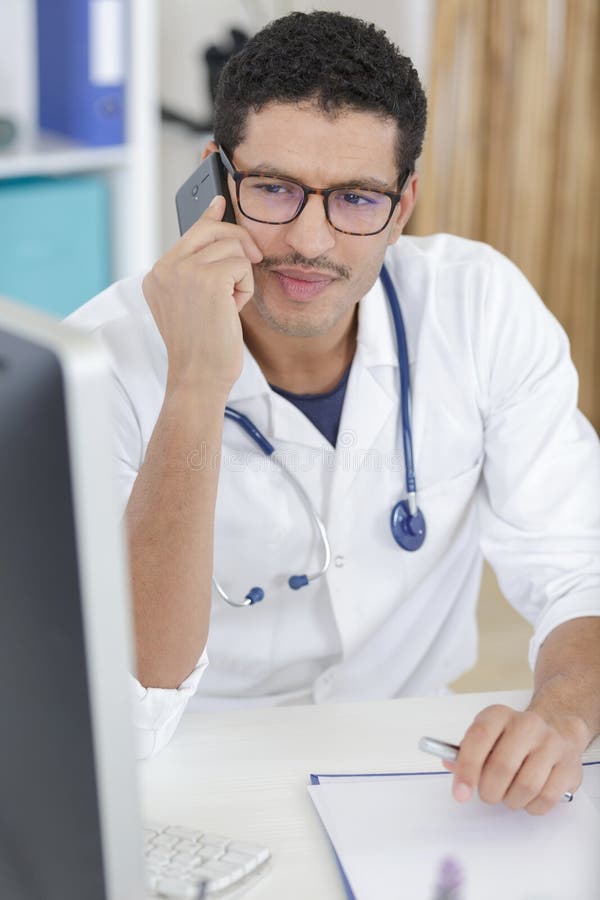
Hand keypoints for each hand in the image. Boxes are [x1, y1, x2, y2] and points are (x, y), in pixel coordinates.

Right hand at [142, 195, 262, 393]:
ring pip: (231, 248)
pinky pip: (242, 266)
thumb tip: (218, 235)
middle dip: (239, 241)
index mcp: (157, 275)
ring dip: (241, 276)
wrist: (198, 377)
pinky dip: (246, 288)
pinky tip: (234, 309)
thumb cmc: (201, 348)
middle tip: (254, 259)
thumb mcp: (194, 303)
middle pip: (212, 230)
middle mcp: (164, 269)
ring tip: (230, 304)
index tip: (220, 202)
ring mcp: (183, 272)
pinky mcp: (208, 279)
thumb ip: (199, 270)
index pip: (188, 233)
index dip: (210, 218)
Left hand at [444, 704, 586, 814]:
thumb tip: (450, 765)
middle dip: (489, 790)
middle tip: (488, 794)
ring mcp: (551, 744)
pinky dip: (531, 806)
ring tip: (508, 795)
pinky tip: (528, 798)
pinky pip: (546, 798)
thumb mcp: (487, 736)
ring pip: (526, 786)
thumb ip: (465, 751)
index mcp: (499, 715)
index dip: (467, 768)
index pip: (479, 738)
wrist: (557, 730)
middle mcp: (527, 724)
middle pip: (502, 767)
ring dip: (511, 800)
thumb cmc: (513, 739)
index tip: (460, 793)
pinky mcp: (569, 766)